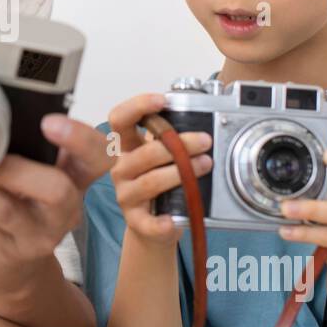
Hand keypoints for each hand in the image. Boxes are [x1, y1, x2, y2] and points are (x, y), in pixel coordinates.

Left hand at [0, 115, 111, 297]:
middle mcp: (65, 210)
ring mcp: (36, 237)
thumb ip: (31, 145)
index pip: (98, 157)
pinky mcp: (4, 252)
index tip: (50, 122)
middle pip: (57, 191)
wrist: (14, 267)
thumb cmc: (24, 206)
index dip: (81, 140)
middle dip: (17, 169)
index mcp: (77, 179)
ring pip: (6, 209)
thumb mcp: (39, 174)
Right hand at [108, 93, 213, 246]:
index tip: (161, 100)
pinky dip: (161, 223)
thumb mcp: (162, 157)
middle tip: (205, 140)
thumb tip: (202, 119)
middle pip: (145, 152)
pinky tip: (173, 220)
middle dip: (179, 144)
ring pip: (150, 182)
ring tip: (205, 166)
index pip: (120, 120)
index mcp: (127, 147)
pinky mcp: (135, 221)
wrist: (153, 225)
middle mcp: (122, 169)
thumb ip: (172, 138)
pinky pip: (148, 222)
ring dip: (180, 173)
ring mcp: (126, 195)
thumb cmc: (161, 186)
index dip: (137, 107)